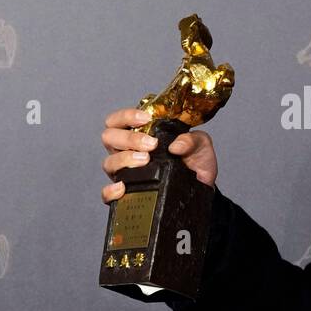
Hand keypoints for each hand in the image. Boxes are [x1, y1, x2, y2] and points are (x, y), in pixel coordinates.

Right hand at [100, 108, 218, 202]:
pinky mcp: (128, 194)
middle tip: (151, 145)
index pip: (118, 120)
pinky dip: (111, 190)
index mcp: (139, 134)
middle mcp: (126, 151)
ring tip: (145, 161)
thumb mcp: (200, 145)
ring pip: (108, 163)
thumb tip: (177, 146)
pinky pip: (107, 194)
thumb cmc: (195, 161)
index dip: (126, 116)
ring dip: (124, 159)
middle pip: (109, 138)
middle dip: (129, 138)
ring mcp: (125, 173)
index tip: (145, 119)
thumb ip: (192, 139)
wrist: (202, 187)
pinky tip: (123, 187)